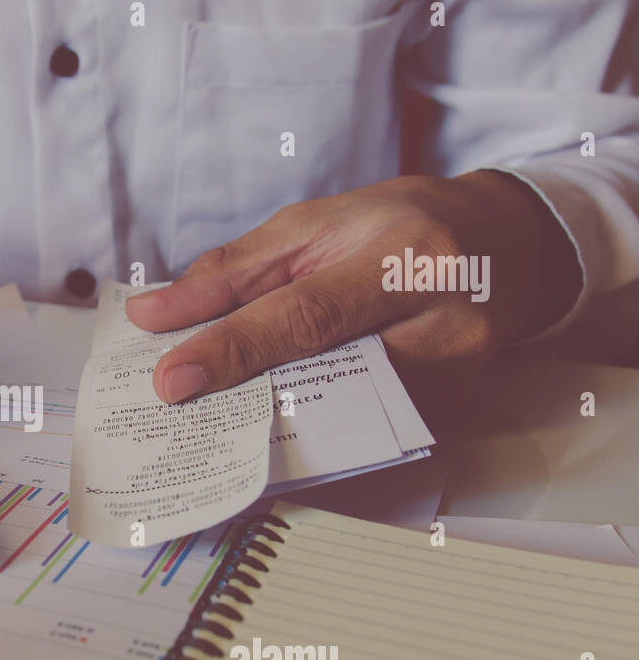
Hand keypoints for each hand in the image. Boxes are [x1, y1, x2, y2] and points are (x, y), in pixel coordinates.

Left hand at [125, 171, 580, 402]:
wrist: (503, 246)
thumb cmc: (398, 227)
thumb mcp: (314, 225)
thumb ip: (234, 271)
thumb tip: (157, 314)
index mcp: (407, 258)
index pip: (307, 316)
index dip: (234, 349)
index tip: (171, 379)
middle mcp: (440, 325)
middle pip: (322, 378)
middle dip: (239, 396)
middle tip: (177, 410)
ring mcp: (451, 380)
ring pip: (334, 417)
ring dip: (263, 422)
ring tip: (206, 418)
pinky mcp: (445, 413)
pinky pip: (354, 434)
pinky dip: (300, 430)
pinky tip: (260, 424)